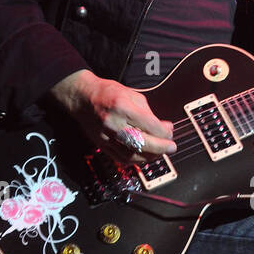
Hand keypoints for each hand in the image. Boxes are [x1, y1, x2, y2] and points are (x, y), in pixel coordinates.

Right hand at [45, 70, 176, 162]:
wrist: (82, 97)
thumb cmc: (107, 93)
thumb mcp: (132, 95)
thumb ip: (149, 113)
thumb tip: (165, 128)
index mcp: (123, 107)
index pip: (150, 126)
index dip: (164, 133)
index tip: (170, 133)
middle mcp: (114, 123)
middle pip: (142, 143)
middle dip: (161, 147)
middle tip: (171, 147)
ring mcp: (106, 136)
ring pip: (132, 155)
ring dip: (150, 157)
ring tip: (160, 153)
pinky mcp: (102, 145)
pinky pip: (120, 159)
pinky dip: (135, 161)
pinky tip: (144, 157)